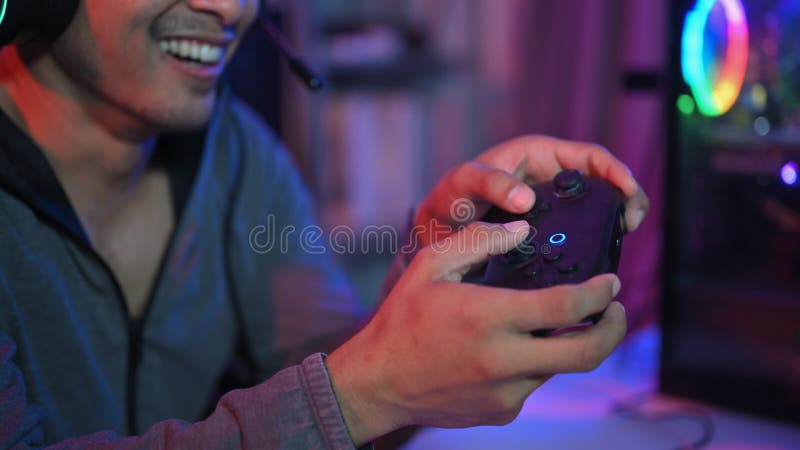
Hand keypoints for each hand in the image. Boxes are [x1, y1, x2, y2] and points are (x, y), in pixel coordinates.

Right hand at [326, 221, 625, 445]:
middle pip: (586, 352)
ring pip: (558, 367)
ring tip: (549, 324)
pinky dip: (532, 364)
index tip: (609, 282)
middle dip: (613, 330)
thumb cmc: (402, 319)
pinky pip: (532, 385)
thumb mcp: (431, 265)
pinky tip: (507, 350)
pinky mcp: (501, 413)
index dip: (598, 294)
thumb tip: (524, 230)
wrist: (377, 382)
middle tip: (616, 310)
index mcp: (487, 317)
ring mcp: (505, 393)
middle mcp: (503, 360)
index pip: (566, 308)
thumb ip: (480, 240)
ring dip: (564, 343)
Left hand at [413, 135, 649, 246]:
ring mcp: (552, 205)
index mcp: (537, 154)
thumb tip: (526, 200)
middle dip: (625, 196)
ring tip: (624, 236)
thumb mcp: (464, 184)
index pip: (589, 156)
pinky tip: (598, 256)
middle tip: (633, 221)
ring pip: (595, 208)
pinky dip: (593, 239)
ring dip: (614, 219)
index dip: (614, 170)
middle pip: (602, 182)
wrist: (436, 231)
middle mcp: (550, 177)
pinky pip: (578, 231)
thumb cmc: (449, 198)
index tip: (627, 191)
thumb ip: (490, 184)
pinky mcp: (548, 230)